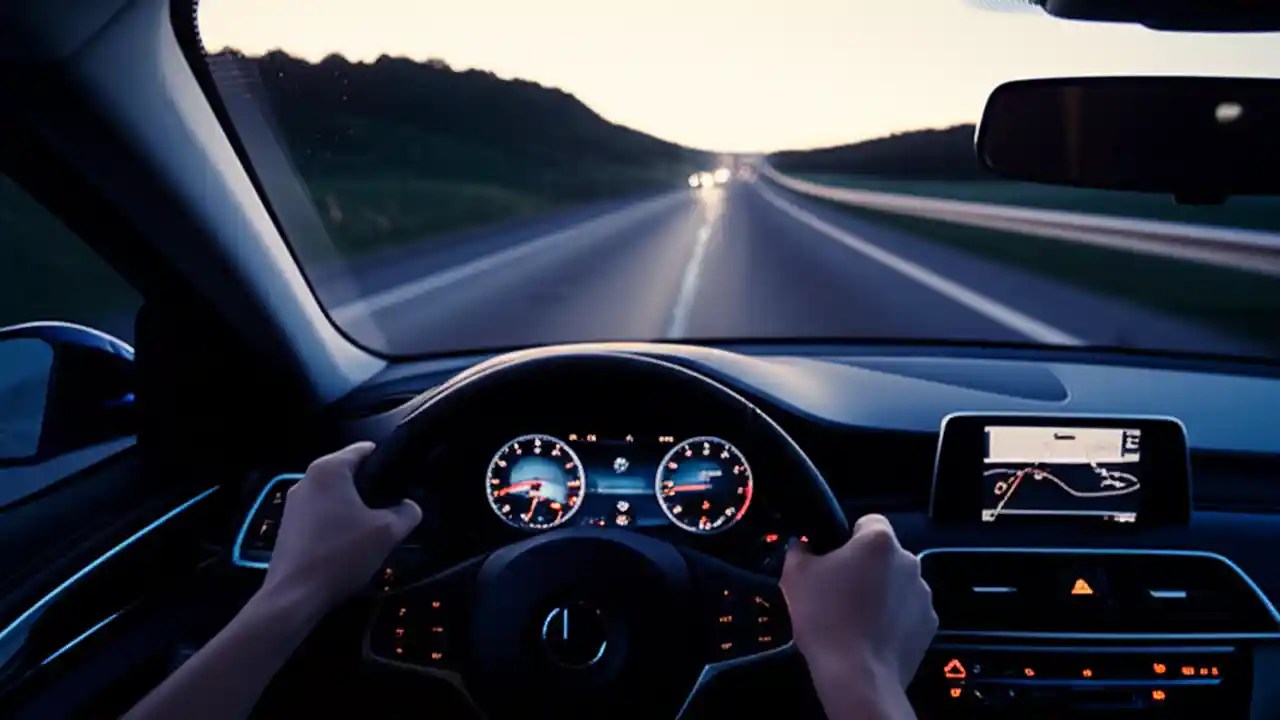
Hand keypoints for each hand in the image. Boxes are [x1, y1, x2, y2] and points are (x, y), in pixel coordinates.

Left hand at [260, 442, 421, 615]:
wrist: (295, 596)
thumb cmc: (341, 555)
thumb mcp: (387, 533)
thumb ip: (408, 512)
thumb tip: (410, 506)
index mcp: (329, 469)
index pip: (366, 449)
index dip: (389, 462)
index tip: (405, 483)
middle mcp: (306, 478)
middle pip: (350, 473)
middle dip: (372, 488)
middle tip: (394, 508)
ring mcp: (293, 502)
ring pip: (336, 494)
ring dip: (355, 507)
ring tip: (374, 528)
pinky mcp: (289, 524)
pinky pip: (321, 512)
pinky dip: (338, 520)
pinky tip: (349, 543)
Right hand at [782, 514, 936, 690]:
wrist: (857, 676)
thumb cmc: (825, 619)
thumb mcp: (795, 576)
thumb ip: (798, 550)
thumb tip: (801, 545)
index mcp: (878, 541)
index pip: (868, 521)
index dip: (848, 538)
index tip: (834, 559)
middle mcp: (909, 561)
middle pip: (884, 554)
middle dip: (866, 567)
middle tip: (840, 590)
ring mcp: (923, 594)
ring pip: (897, 582)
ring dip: (882, 591)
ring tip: (856, 617)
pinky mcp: (929, 623)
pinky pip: (908, 610)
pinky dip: (895, 617)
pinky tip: (873, 634)